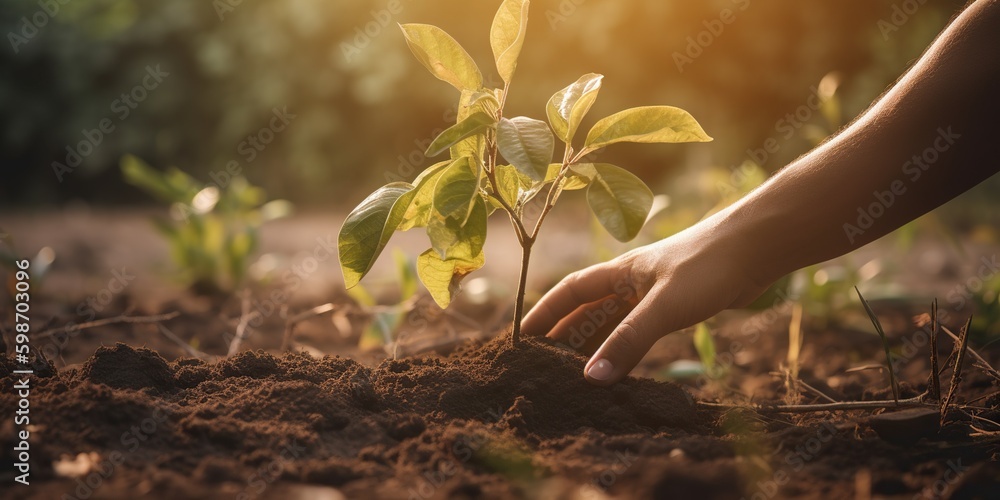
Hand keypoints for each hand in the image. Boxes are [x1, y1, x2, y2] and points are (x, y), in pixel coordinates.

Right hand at [521, 221, 768, 384]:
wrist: (757, 247)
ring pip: (614, 321)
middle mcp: (631, 280)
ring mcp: (654, 292)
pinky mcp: (677, 304)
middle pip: (588, 309)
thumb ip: (628, 341)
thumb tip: (592, 379)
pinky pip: (640, 329)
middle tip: (543, 366)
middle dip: (564, 334)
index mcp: (620, 271)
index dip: (544, 312)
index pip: (570, 291)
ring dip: (595, 344)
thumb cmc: (708, 265)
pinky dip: (625, 347)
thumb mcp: (663, 307)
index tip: (523, 337)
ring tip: (575, 374)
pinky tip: (622, 366)